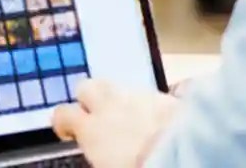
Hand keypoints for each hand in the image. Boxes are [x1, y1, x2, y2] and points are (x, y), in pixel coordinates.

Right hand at [52, 80, 179, 167]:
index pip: (63, 114)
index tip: (69, 131)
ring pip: (120, 86)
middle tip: (96, 116)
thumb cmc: (139, 167)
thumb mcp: (106, 163)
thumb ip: (99, 154)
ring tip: (128, 117)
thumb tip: (101, 155)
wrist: (182, 157)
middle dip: (89, 99)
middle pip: (88, 87)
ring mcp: (141, 96)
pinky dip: (151, 102)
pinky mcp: (167, 95)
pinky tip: (158, 116)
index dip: (64, 121)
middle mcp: (112, 106)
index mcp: (92, 129)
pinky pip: (153, 93)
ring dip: (120, 99)